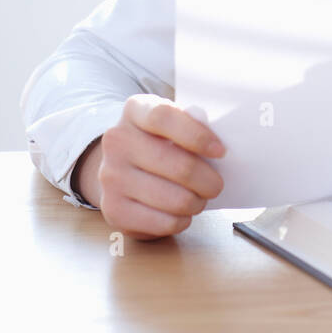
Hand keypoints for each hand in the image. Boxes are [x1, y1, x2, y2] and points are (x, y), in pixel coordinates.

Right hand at [96, 94, 225, 240]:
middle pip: (178, 165)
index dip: (197, 135)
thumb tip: (219, 148)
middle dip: (208, 180)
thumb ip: (191, 126)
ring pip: (174, 199)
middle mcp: (117, 141)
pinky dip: (181, 220)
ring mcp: (111, 177)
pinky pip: (163, 222)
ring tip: (199, 198)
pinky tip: (182, 213)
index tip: (220, 151)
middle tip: (216, 184)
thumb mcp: (171, 123)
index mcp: (135, 110)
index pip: (164, 117)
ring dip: (196, 202)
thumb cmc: (158, 142)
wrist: (119, 169)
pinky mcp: (113, 210)